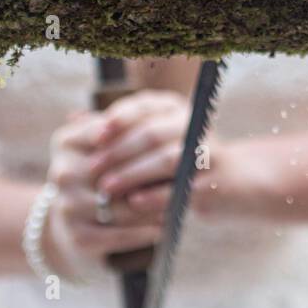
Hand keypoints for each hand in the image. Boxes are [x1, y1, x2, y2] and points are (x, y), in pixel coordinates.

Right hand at [43, 107, 164, 271]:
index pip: (106, 133)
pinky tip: (162, 228)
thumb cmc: (103, 171)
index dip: (138, 136)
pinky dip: (143, 233)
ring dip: (151, 208)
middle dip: (149, 175)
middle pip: (113, 172)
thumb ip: (126, 128)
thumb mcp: (109, 144)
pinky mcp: (77, 237)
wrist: (77, 219)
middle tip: (182, 173)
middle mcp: (61, 172)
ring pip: (119, 208)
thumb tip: (160, 123)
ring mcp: (67, 206)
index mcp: (66, 141)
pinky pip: (117, 236)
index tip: (170, 140)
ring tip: (178, 203)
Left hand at [85, 89, 227, 222]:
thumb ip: (117, 128)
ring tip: (107, 188)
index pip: (145, 105)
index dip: (119, 120)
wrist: (235, 182)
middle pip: (152, 133)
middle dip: (118, 152)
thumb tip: (73, 118)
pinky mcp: (215, 182)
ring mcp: (209, 152)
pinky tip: (133, 202)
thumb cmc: (180, 159)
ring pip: (166, 158)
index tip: (96, 137)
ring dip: (133, 174)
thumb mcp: (153, 138)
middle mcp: (196, 124)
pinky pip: (180, 188)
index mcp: (177, 108)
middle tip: (91, 169)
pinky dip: (154, 195)